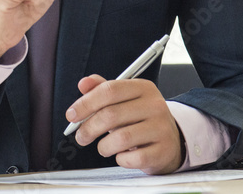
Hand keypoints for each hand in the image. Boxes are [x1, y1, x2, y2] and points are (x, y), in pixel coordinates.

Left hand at [65, 76, 183, 173]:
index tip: (71, 115)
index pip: (109, 90)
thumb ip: (102, 90)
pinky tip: (122, 155)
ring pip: (121, 138)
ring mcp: (161, 128)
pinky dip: (121, 159)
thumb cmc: (140, 119)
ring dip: (104, 146)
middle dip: (89, 128)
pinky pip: (133, 158)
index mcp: (143, 88)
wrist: (171, 140)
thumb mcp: (124, 100)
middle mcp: (155, 105)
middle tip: (81, 136)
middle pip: (111, 114)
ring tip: (103, 147)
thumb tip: (83, 83)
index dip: (86, 103)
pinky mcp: (164, 150)